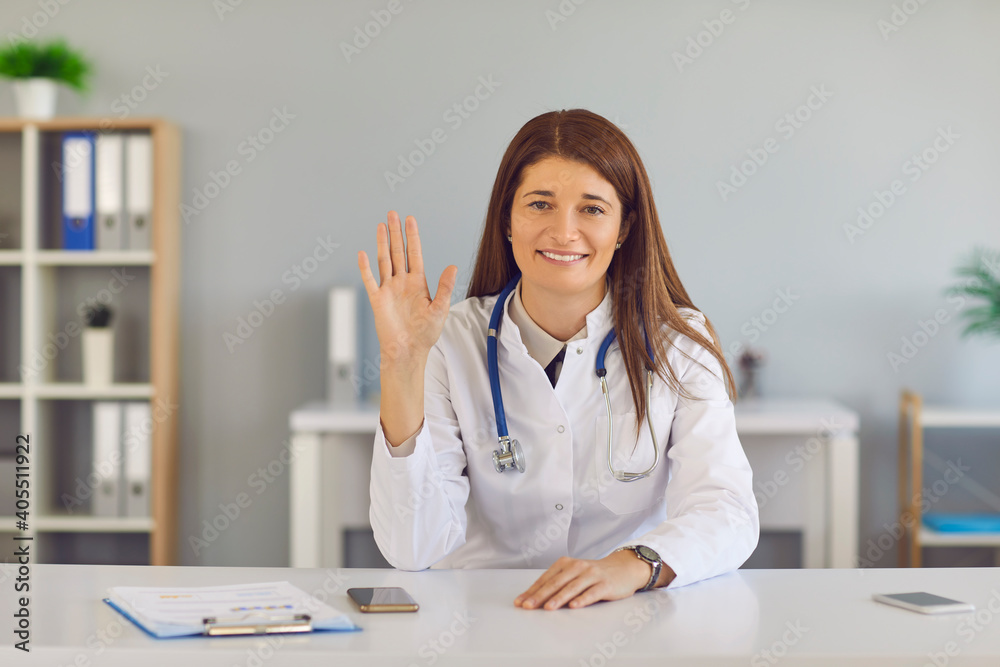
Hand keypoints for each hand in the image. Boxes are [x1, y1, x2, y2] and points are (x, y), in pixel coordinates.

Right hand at [357, 211, 457, 368]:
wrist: (408, 351)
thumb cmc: (425, 334)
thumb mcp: (440, 309)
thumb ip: (444, 287)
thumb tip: (453, 266)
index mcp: (418, 283)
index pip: (414, 253)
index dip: (412, 236)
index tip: (410, 219)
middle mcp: (402, 283)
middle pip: (397, 252)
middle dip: (395, 232)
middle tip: (392, 214)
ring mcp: (389, 289)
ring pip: (384, 260)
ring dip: (382, 243)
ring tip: (381, 226)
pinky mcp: (378, 300)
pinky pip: (370, 280)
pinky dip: (365, 267)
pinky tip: (362, 253)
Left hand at [513, 551, 658, 610]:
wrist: (623, 568)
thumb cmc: (594, 574)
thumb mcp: (574, 574)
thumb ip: (558, 583)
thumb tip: (536, 598)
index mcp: (566, 564)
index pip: (545, 579)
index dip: (532, 591)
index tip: (520, 602)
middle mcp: (577, 567)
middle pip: (556, 583)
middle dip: (539, 595)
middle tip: (528, 606)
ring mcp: (592, 575)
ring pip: (572, 587)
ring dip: (559, 598)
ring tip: (548, 607)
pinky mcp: (605, 584)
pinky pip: (592, 592)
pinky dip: (582, 599)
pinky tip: (574, 606)